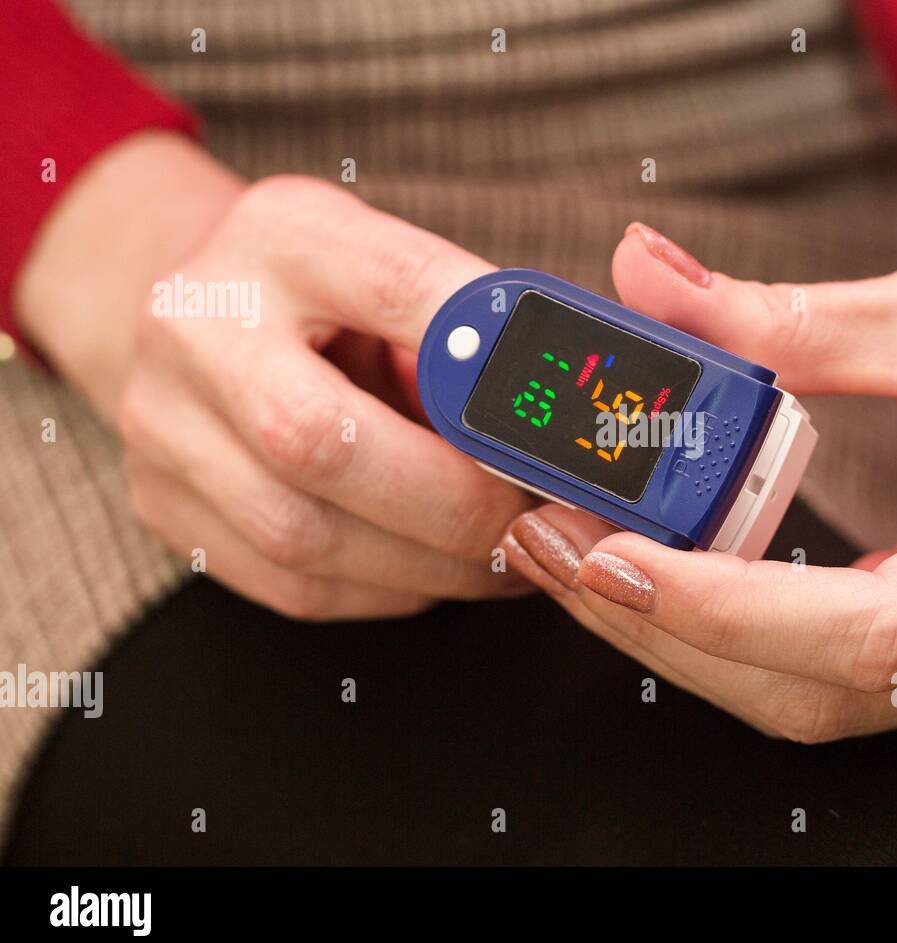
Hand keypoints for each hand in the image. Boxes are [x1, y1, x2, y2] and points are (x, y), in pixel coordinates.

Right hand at [17, 133, 533, 618]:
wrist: (198, 316)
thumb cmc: (330, 297)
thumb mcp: (392, 271)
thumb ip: (468, 331)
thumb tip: (570, 423)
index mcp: (282, 235)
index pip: (398, 285)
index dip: (491, 365)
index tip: (565, 425)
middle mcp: (198, 323)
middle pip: (324, 440)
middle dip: (456, 502)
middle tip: (537, 522)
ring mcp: (163, 423)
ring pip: (305, 535)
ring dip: (433, 563)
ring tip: (507, 556)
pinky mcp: (165, 507)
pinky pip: (294, 585)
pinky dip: (389, 589)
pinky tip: (438, 571)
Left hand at [497, 165, 896, 739]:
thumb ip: (782, 314)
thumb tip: (643, 276)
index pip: (873, 630)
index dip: (728, 609)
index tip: (610, 558)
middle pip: (818, 686)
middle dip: (669, 628)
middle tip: (554, 549)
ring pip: (811, 697)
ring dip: (683, 639)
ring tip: (578, 563)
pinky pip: (826, 675)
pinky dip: (732, 634)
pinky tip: (659, 580)